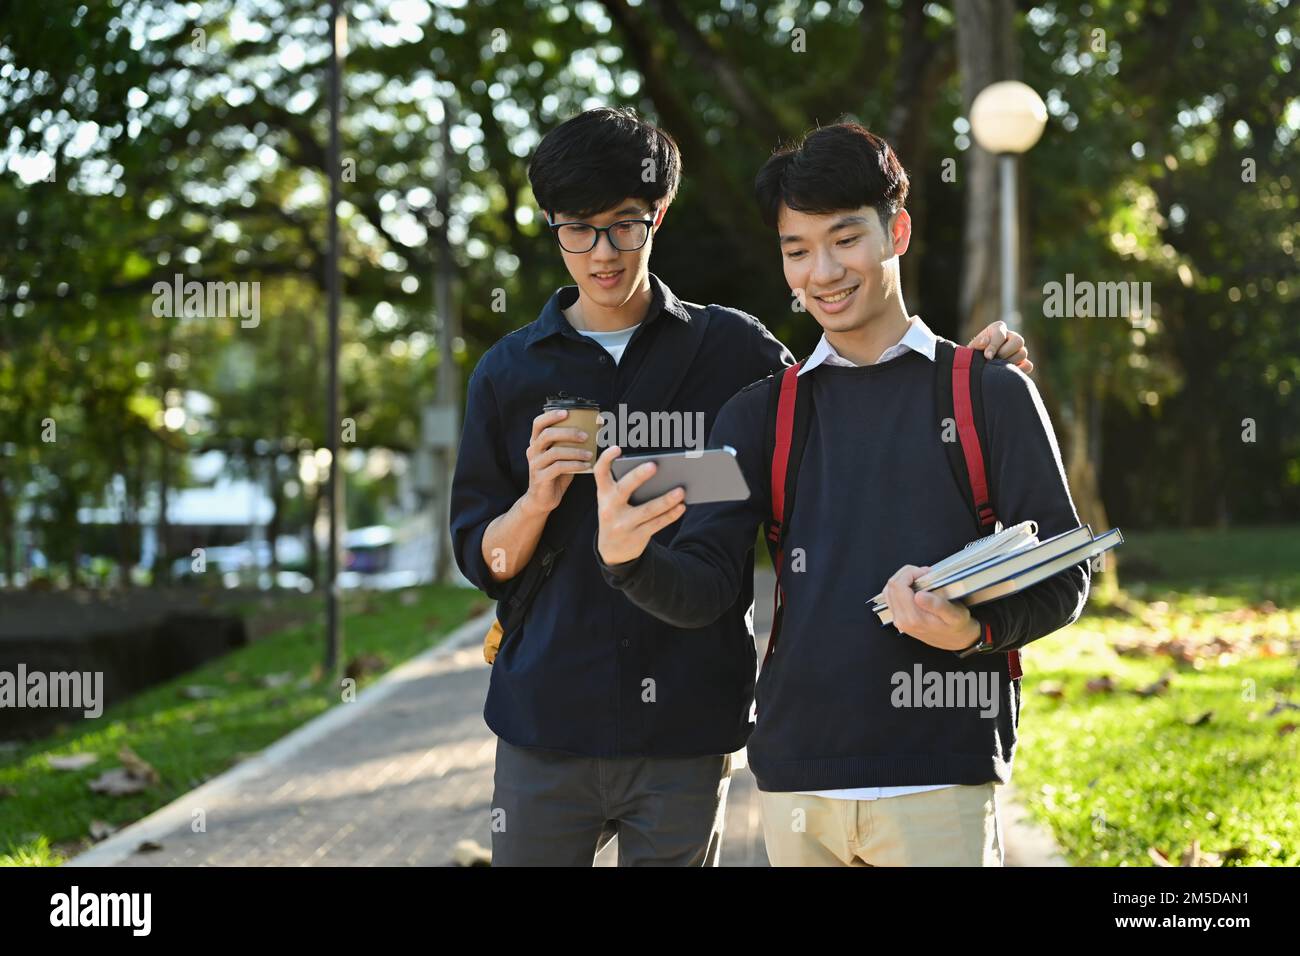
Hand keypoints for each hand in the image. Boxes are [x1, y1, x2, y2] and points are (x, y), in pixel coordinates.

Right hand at [521, 408, 593, 514]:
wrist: (542, 499)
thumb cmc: (556, 474)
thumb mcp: (563, 456)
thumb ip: (571, 443)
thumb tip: (596, 427)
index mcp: (536, 442)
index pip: (538, 423)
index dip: (551, 416)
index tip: (567, 413)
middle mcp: (533, 451)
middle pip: (547, 435)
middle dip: (568, 432)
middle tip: (585, 435)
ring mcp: (535, 464)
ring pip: (555, 452)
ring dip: (575, 451)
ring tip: (589, 454)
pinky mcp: (541, 478)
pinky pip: (559, 468)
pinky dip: (574, 465)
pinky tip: (586, 466)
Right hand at [593, 445, 686, 565]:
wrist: (612, 551)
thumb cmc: (618, 515)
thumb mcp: (613, 502)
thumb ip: (626, 487)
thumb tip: (660, 474)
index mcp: (604, 494)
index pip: (600, 473)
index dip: (605, 459)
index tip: (616, 448)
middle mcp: (610, 508)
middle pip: (624, 489)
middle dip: (638, 477)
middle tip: (654, 465)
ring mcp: (622, 524)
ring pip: (647, 510)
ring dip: (665, 500)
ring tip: (681, 490)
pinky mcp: (636, 537)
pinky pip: (656, 524)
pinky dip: (670, 515)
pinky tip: (681, 506)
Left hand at [883, 564, 981, 650]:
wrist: (953, 641)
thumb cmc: (956, 626)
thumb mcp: (955, 615)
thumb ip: (937, 605)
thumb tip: (919, 596)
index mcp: (914, 617)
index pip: (898, 585)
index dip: (910, 573)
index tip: (925, 573)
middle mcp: (902, 619)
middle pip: (891, 586)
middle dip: (906, 574)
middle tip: (923, 574)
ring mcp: (898, 620)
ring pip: (888, 590)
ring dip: (902, 580)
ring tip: (919, 579)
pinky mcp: (898, 618)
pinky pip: (890, 597)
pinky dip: (900, 587)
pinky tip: (913, 587)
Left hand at [968, 321, 1033, 373]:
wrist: (977, 366)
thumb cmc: (974, 354)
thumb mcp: (972, 348)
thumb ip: (977, 344)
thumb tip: (984, 342)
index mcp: (998, 328)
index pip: (1001, 334)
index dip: (994, 345)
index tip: (987, 356)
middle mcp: (1012, 336)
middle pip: (1019, 341)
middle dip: (1005, 353)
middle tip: (994, 361)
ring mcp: (1019, 349)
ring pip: (1023, 353)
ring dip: (1010, 362)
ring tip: (997, 368)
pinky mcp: (1023, 362)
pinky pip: (1028, 366)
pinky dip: (1019, 370)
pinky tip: (1006, 373)